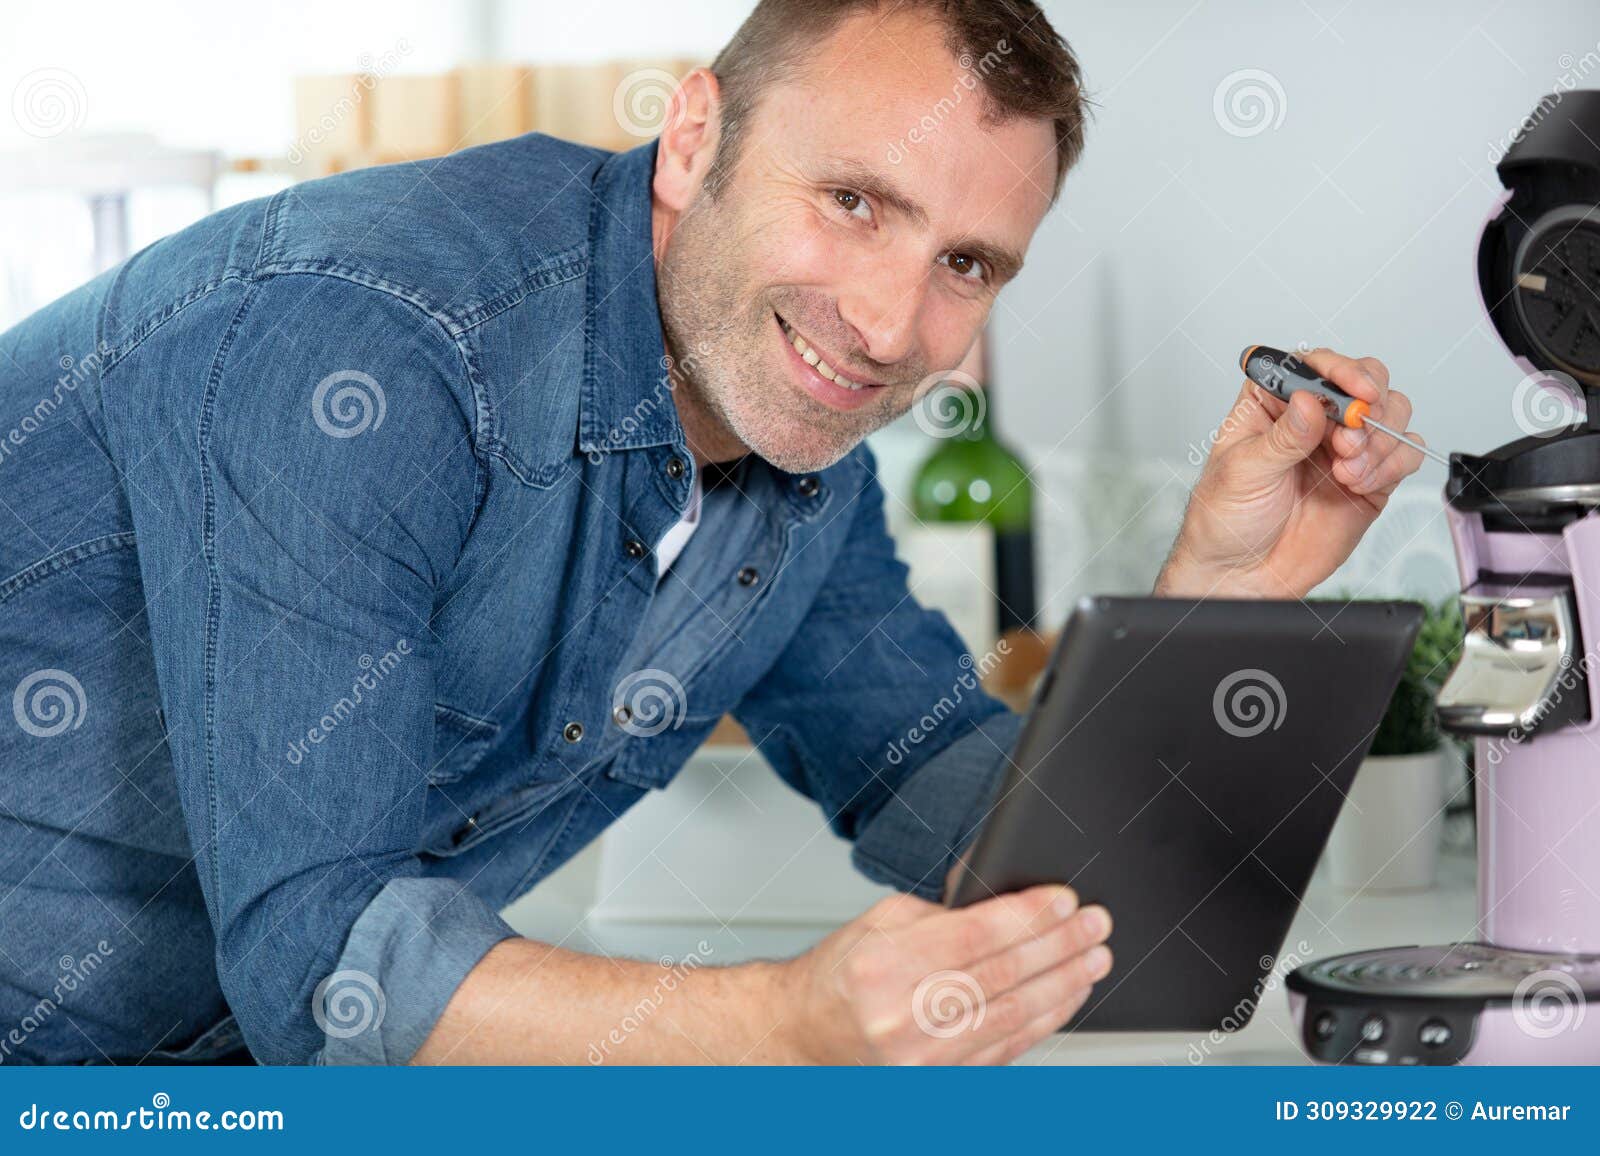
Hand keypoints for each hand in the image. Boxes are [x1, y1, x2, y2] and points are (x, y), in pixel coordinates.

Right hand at [779, 885, 1111, 1064]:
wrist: (804, 1033)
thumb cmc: (842, 973)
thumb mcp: (881, 920)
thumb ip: (943, 913)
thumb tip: (1013, 908)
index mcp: (883, 963)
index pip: (976, 935)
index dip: (1029, 916)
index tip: (1066, 901)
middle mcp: (900, 1015)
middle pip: (1002, 975)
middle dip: (1059, 947)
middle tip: (1096, 926)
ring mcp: (919, 1057)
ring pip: (1012, 1017)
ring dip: (1063, 985)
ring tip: (1094, 959)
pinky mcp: (935, 1081)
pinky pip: (1004, 1049)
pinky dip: (1042, 1022)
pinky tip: (1065, 997)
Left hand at [1156, 348, 1425, 598]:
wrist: (1243, 574)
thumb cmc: (1227, 519)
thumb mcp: (1244, 472)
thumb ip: (1283, 437)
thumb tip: (1310, 401)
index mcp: (1273, 404)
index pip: (1313, 364)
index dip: (1339, 369)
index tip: (1355, 391)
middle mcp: (1314, 419)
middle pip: (1365, 381)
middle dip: (1368, 406)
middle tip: (1349, 439)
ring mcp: (1344, 447)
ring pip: (1391, 414)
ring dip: (1379, 439)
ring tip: (1346, 470)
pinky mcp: (1369, 478)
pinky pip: (1404, 454)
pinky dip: (1393, 464)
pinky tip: (1359, 483)